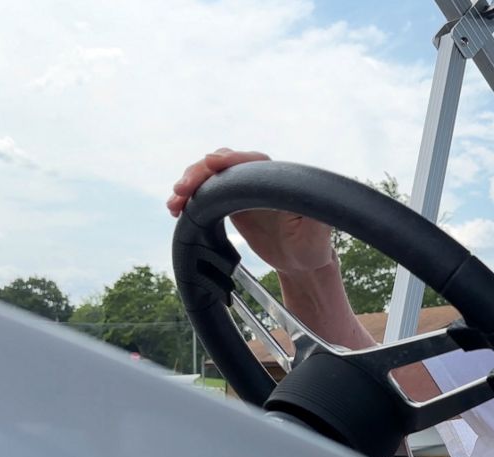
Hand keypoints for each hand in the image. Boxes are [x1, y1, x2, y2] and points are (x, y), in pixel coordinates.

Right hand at [167, 148, 333, 272]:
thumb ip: (314, 209)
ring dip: (189, 186)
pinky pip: (205, 195)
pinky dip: (189, 200)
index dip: (231, 159)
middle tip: (182, 189)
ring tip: (175, 203)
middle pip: (223, 165)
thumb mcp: (318, 228)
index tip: (212, 162)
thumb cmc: (313, 243)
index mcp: (278, 178)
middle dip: (200, 173)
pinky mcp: (230, 203)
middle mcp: (257, 178)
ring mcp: (241, 190)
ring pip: (209, 178)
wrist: (300, 260)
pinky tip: (177, 210)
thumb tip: (311, 193)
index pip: (252, 161)